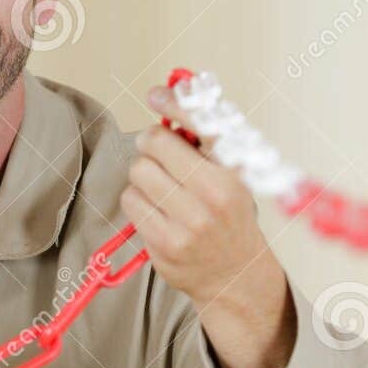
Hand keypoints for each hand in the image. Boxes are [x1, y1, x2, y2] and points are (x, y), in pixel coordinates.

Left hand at [121, 85, 295, 367]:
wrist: (236, 274)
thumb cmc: (230, 217)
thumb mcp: (232, 174)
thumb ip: (204, 136)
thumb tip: (167, 92)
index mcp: (233, 173)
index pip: (200, 124)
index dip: (174, 103)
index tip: (156, 94)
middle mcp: (213, 196)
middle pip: (154, 145)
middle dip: (152, 146)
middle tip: (162, 157)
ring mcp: (188, 223)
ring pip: (138, 173)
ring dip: (144, 178)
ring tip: (165, 191)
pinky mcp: (164, 244)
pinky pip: (131, 202)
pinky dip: (138, 202)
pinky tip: (158, 211)